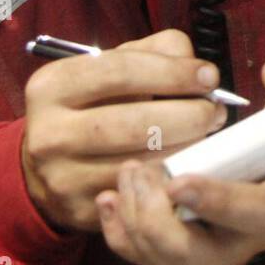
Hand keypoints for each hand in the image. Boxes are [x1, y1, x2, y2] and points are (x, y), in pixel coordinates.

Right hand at [21, 29, 228, 231]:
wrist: (50, 164)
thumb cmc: (97, 105)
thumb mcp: (114, 68)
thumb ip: (157, 54)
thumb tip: (199, 70)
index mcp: (52, 86)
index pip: (121, 72)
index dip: (173, 73)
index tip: (209, 77)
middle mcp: (49, 133)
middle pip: (135, 123)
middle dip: (189, 115)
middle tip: (215, 112)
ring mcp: (62, 177)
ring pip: (143, 162)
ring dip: (188, 148)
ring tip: (207, 135)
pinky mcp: (81, 210)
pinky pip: (142, 194)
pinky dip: (173, 177)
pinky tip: (188, 165)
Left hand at [93, 56, 264, 264]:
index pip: (260, 213)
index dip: (219, 202)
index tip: (178, 180)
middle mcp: (258, 234)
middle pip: (205, 258)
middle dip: (161, 225)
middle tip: (138, 174)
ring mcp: (225, 243)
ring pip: (173, 262)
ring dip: (138, 227)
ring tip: (123, 176)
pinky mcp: (197, 241)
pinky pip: (154, 256)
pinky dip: (124, 235)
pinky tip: (110, 198)